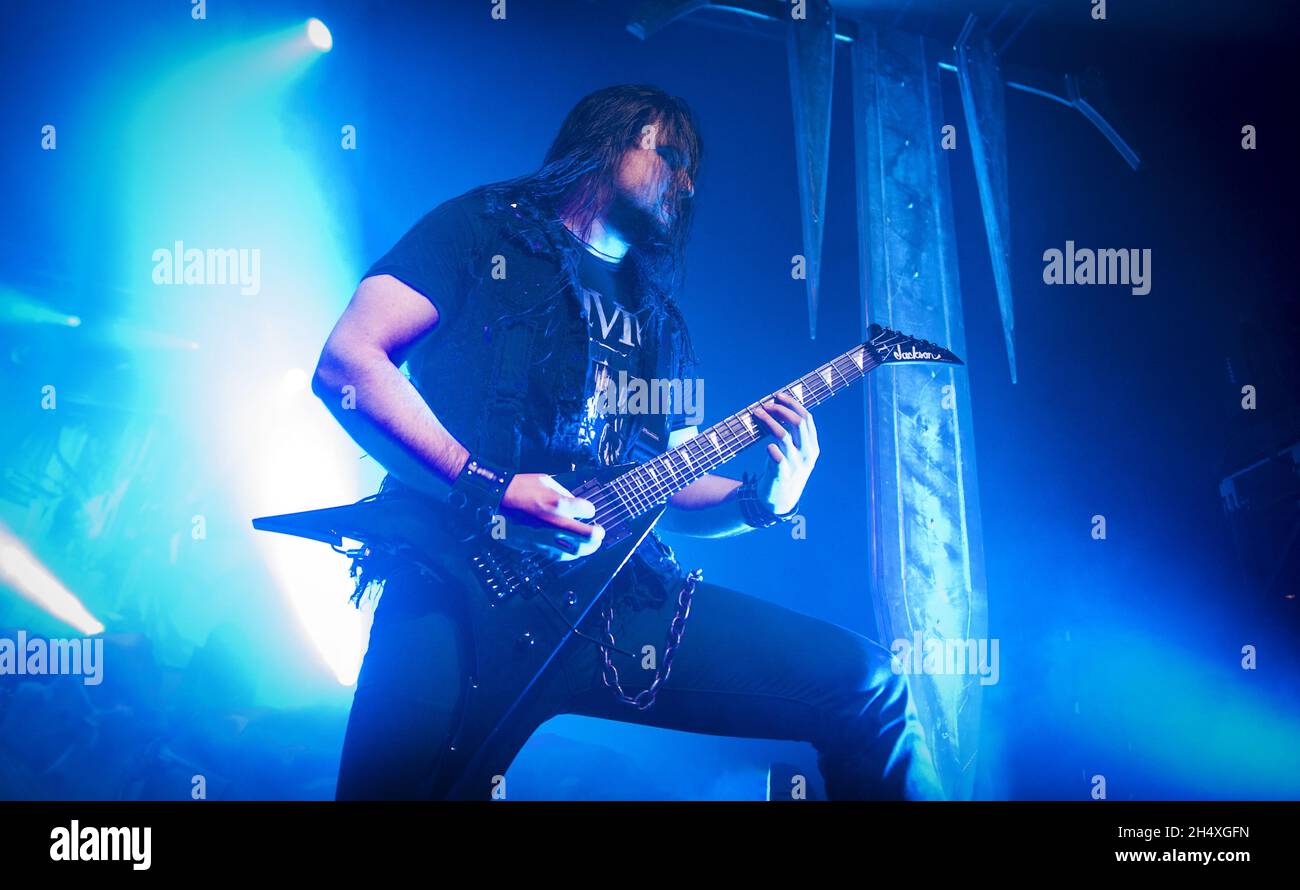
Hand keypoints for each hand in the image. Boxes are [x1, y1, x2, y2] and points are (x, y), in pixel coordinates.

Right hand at [498, 473, 604, 560]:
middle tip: (599, 532)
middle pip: (589, 535)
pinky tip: (574, 551)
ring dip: (589, 548)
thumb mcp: (545, 481)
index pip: (589, 510)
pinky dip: (571, 555)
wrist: (496, 500)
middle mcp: (557, 523)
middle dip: (598, 534)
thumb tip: (574, 501)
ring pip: (577, 550)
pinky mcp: (538, 546)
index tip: (588, 510)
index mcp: (560, 504)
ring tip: (592, 545)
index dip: (590, 510)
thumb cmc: (518, 488)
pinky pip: (560, 556)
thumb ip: (563, 492)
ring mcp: (548, 537)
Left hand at [752, 392, 818, 514]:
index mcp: (813, 446)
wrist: (781, 500)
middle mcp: (807, 454)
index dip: (792, 404)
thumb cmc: (786, 470)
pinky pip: (777, 456)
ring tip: (757, 414)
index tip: (778, 396)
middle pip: (797, 422)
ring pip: (783, 435)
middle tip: (765, 405)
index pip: (806, 418)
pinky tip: (766, 445)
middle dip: (780, 409)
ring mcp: (795, 464)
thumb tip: (780, 408)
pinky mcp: (781, 474)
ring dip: (769, 421)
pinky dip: (770, 447)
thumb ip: (794, 434)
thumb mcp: (797, 453)